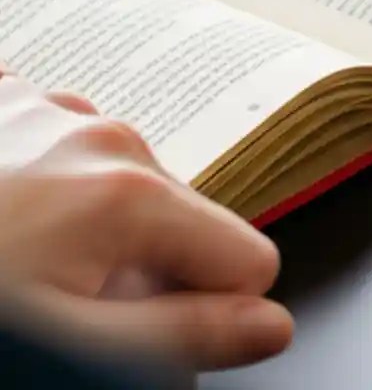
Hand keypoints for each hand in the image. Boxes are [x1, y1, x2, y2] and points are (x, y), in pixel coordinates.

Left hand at [0, 66, 292, 374]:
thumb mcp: (72, 348)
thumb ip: (185, 337)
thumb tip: (269, 325)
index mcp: (129, 195)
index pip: (250, 262)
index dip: (207, 309)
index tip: (141, 328)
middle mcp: (100, 134)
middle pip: (187, 219)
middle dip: (147, 266)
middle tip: (63, 301)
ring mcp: (47, 108)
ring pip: (126, 181)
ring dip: (96, 226)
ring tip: (19, 260)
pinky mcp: (3, 100)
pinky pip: (66, 146)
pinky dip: (47, 184)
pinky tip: (0, 216)